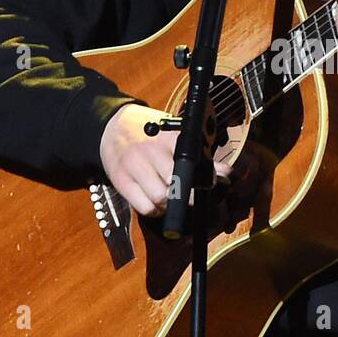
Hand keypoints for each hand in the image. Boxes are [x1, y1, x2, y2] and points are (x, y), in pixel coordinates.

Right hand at [99, 102, 232, 216]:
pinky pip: (143, 207)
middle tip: (192, 197)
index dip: (204, 178)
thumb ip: (200, 154)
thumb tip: (226, 172)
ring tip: (171, 199)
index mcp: (169, 138)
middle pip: (175, 184)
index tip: (211, 184)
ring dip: (170, 205)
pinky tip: (156, 203)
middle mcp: (151, 151)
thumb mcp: (174, 136)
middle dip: (188, 195)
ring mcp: (134, 167)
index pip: (191, 161)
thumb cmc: (149, 132)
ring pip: (159, 199)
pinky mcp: (121, 181)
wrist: (111, 126)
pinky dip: (154, 210)